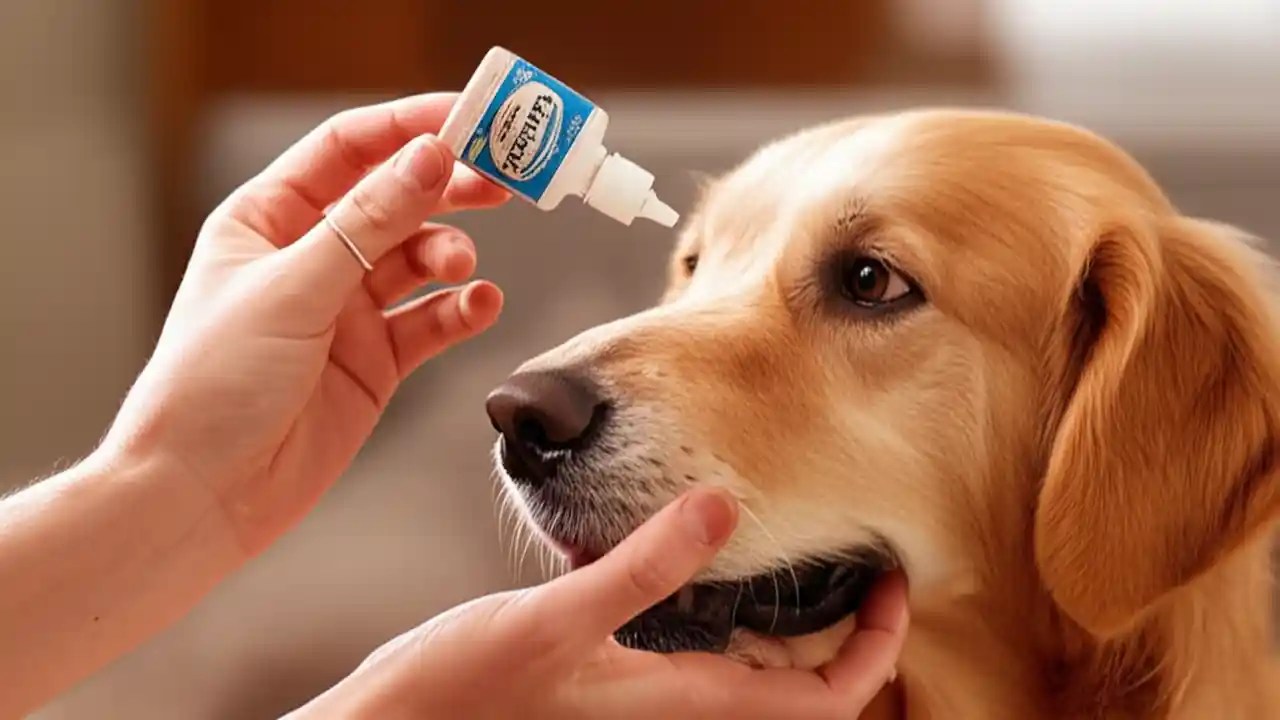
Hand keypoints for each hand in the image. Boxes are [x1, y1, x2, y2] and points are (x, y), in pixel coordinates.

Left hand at [102, 94, 508, 554]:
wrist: (206, 493)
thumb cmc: (213, 384)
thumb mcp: (293, 288)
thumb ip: (369, 224)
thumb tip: (429, 158)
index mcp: (269, 219)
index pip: (349, 150)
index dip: (409, 127)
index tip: (470, 119)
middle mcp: (311, 257)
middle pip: (394, 198)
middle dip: (447, 186)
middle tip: (500, 179)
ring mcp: (346, 309)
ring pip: (417, 258)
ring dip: (450, 252)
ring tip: (464, 264)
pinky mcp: (375, 360)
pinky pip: (432, 321)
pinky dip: (460, 309)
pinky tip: (478, 305)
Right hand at [290, 488, 908, 719]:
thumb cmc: (462, 692)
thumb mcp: (556, 621)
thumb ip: (644, 568)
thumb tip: (722, 506)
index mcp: (685, 703)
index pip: (822, 703)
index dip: (874, 652)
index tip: (891, 582)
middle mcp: (676, 704)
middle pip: (794, 680)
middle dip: (835, 623)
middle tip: (845, 540)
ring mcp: (645, 690)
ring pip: (746, 659)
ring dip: (777, 608)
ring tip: (782, 531)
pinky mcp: (611, 668)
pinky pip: (692, 641)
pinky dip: (714, 599)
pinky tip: (687, 542)